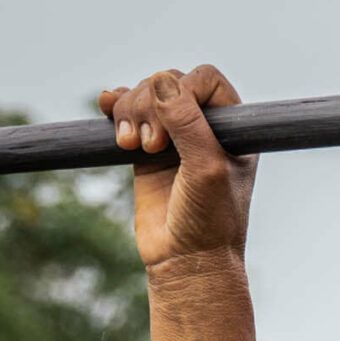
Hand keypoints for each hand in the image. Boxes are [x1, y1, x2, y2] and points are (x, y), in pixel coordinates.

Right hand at [97, 65, 255, 270]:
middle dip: (149, 104)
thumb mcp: (206, 168)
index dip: (183, 88)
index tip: (174, 126)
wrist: (185, 261)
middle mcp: (205, 129)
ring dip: (129, 110)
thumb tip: (162, 80)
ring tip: (129, 144)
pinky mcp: (146, 152)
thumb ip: (188, 123)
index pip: (206, 79)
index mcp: (233, 129)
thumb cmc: (209, 220)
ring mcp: (175, 139)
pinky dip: (115, 108)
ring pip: (144, 96)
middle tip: (152, 145)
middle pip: (168, 83)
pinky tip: (106, 109)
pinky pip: (126, 115)